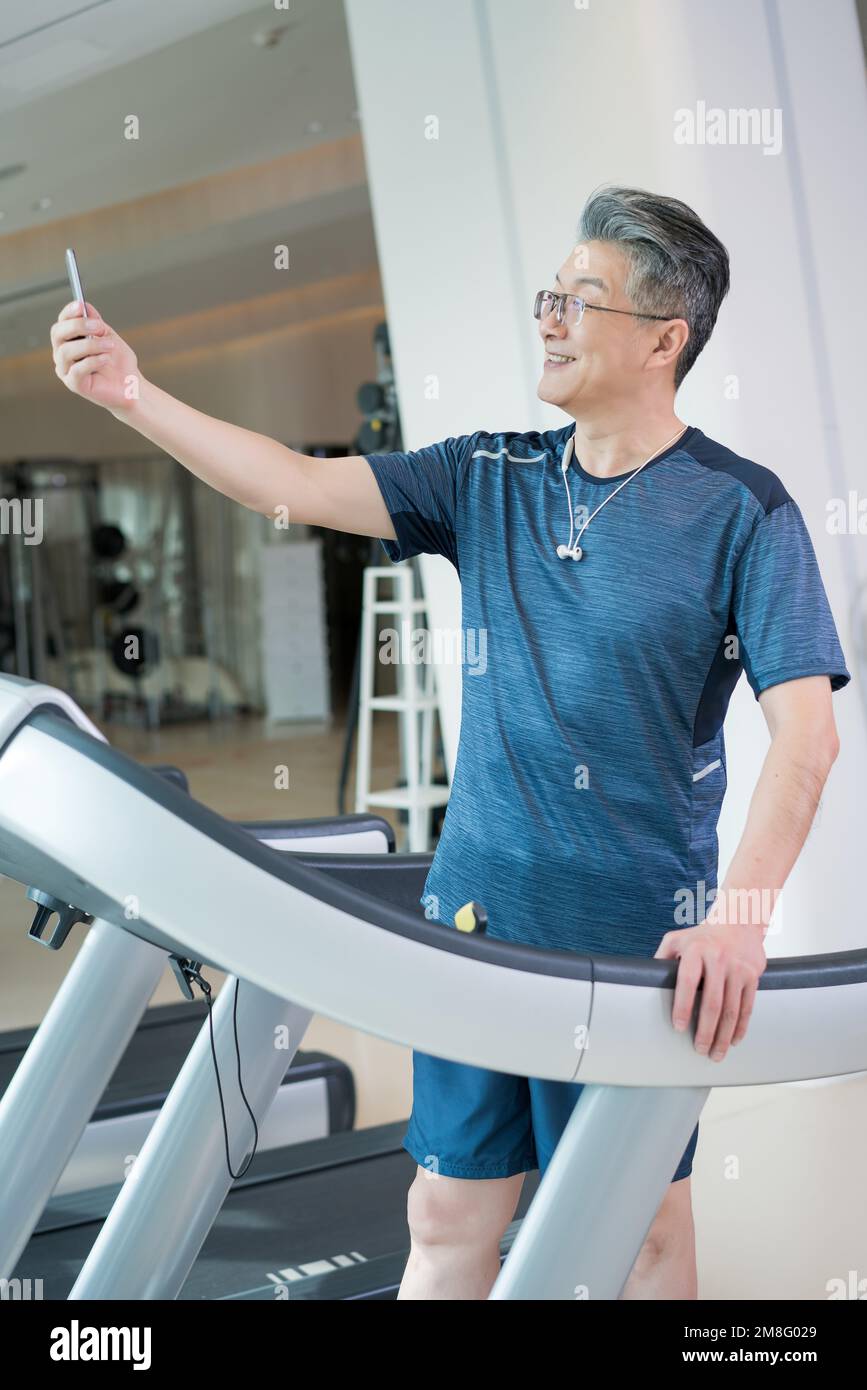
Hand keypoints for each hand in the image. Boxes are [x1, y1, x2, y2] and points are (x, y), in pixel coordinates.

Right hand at [50, 300, 140, 413]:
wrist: (130, 384)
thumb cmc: (117, 361)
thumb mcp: (108, 336)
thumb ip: (95, 322)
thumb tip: (84, 306)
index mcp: (68, 341)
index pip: (61, 323)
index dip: (69, 312)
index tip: (80, 305)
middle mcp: (62, 354)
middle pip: (58, 334)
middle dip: (78, 326)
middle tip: (99, 326)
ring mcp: (66, 370)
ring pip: (66, 352)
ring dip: (90, 345)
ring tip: (109, 346)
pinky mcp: (74, 385)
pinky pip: (76, 370)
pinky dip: (92, 361)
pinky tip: (106, 359)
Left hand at [654, 919, 766, 1060]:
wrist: (738, 920)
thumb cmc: (702, 936)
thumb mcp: (676, 940)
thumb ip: (661, 959)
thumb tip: (643, 981)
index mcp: (695, 950)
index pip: (686, 982)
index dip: (682, 1007)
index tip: (678, 1027)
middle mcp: (718, 958)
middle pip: (712, 1003)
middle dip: (705, 1031)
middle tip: (699, 1049)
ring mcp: (738, 968)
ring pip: (731, 1009)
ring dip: (724, 1036)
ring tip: (716, 1053)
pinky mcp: (752, 975)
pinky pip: (747, 1006)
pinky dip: (740, 1027)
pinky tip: (734, 1039)